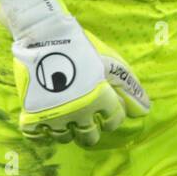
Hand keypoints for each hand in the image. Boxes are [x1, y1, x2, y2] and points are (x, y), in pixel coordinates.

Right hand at [0, 0, 150, 144]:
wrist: (43, 37)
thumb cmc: (81, 47)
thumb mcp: (111, 63)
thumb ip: (130, 87)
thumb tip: (145, 110)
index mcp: (100, 99)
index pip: (113, 121)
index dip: (112, 117)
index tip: (106, 111)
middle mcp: (79, 113)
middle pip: (89, 137)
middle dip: (91, 130)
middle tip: (86, 120)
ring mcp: (54, 116)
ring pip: (65, 137)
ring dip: (68, 130)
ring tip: (67, 117)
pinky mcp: (31, 116)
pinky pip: (37, 136)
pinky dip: (42, 132)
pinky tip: (46, 122)